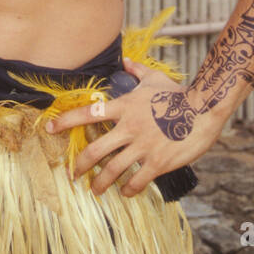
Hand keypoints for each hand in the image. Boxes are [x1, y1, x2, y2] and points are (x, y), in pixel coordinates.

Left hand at [46, 56, 220, 197]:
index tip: (49, 128)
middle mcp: (128, 128)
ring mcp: (142, 147)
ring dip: (100, 184)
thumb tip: (126, 61)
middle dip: (79, 166)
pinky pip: (136, 181)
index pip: (87, 113)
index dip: (65, 121)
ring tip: (95, 190)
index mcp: (124, 107)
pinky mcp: (158, 162)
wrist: (205, 109)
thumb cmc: (179, 93)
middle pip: (94, 151)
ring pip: (112, 170)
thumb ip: (137, 71)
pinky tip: (126, 191)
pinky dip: (128, 189)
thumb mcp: (155, 78)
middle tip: (73, 175)